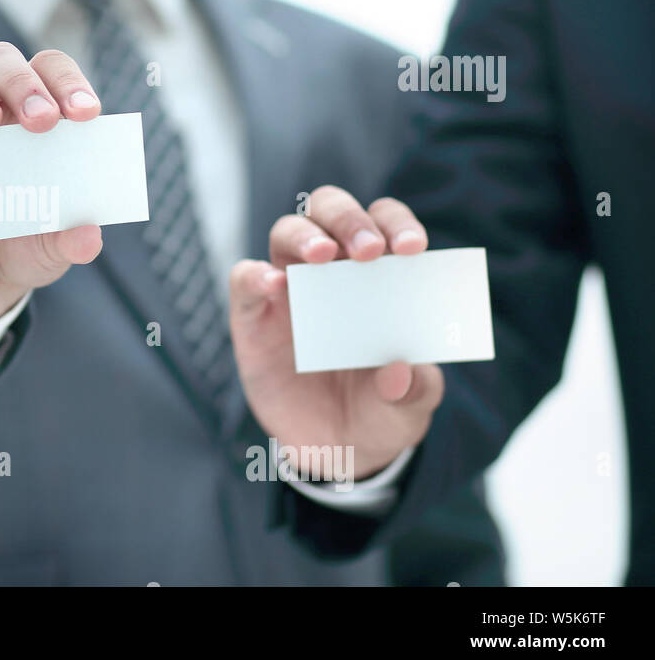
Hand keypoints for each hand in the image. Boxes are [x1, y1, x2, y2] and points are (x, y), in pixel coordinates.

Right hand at [228, 185, 441, 479]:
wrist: (337, 449)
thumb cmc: (379, 411)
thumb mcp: (408, 408)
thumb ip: (414, 390)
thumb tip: (400, 372)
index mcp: (378, 273)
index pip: (385, 223)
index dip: (398, 223)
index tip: (413, 248)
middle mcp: (331, 269)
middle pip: (331, 210)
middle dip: (351, 219)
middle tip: (370, 250)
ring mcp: (289, 288)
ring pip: (287, 231)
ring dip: (306, 235)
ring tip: (323, 255)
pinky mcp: (252, 314)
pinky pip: (244, 278)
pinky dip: (255, 275)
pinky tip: (274, 285)